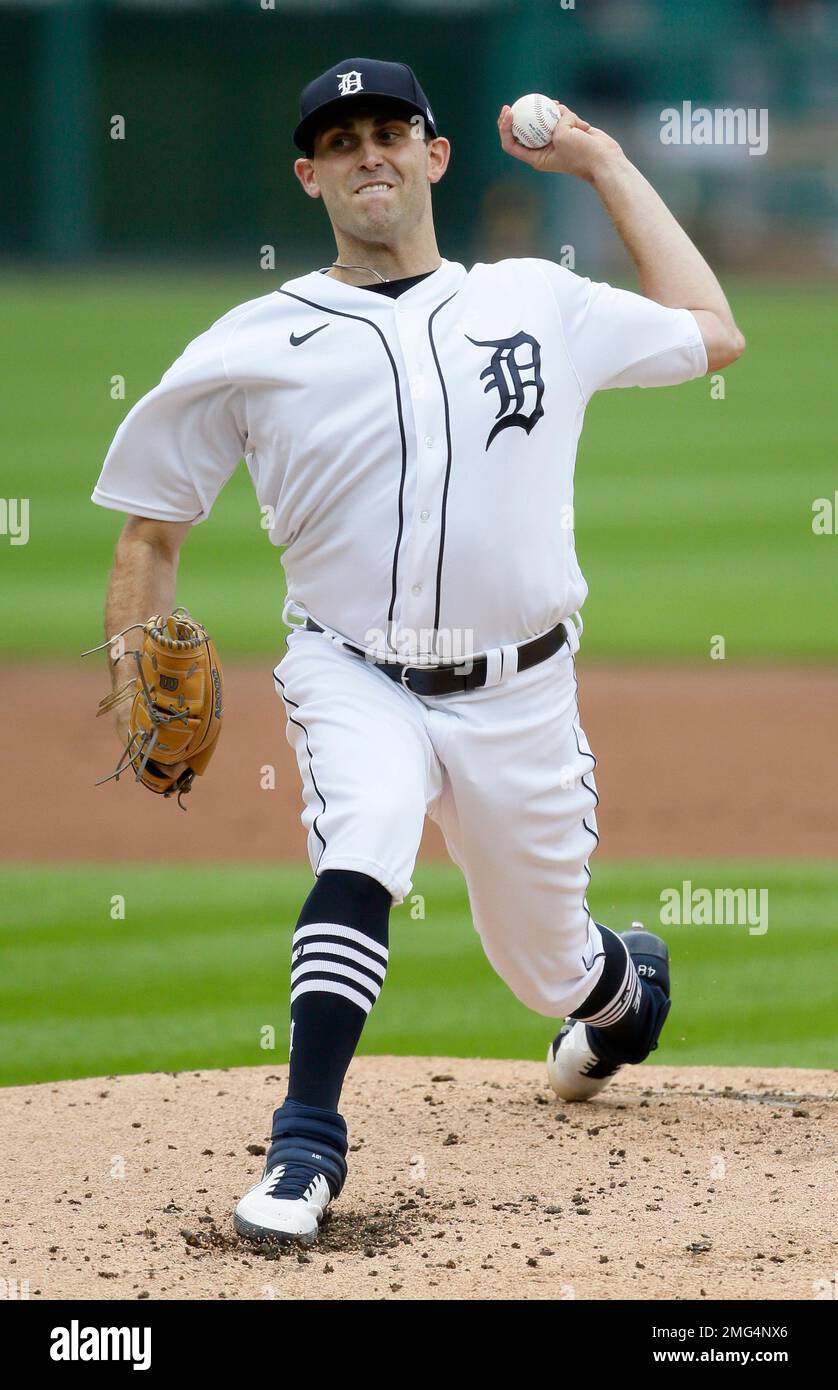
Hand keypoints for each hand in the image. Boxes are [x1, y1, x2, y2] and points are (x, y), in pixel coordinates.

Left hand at [497, 102, 622, 182]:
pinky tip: (578, 121)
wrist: (604, 159)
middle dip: (516, 117)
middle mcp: (543, 148)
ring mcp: (555, 138)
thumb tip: (557, 109)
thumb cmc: (581, 153)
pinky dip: (569, 115)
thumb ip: (555, 122)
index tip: (507, 113)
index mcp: (536, 157)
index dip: (505, 129)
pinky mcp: (567, 130)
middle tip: (510, 105)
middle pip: (523, 130)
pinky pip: (561, 115)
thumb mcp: (562, 137)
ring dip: (553, 114)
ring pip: (545, 118)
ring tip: (564, 116)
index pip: (512, 144)